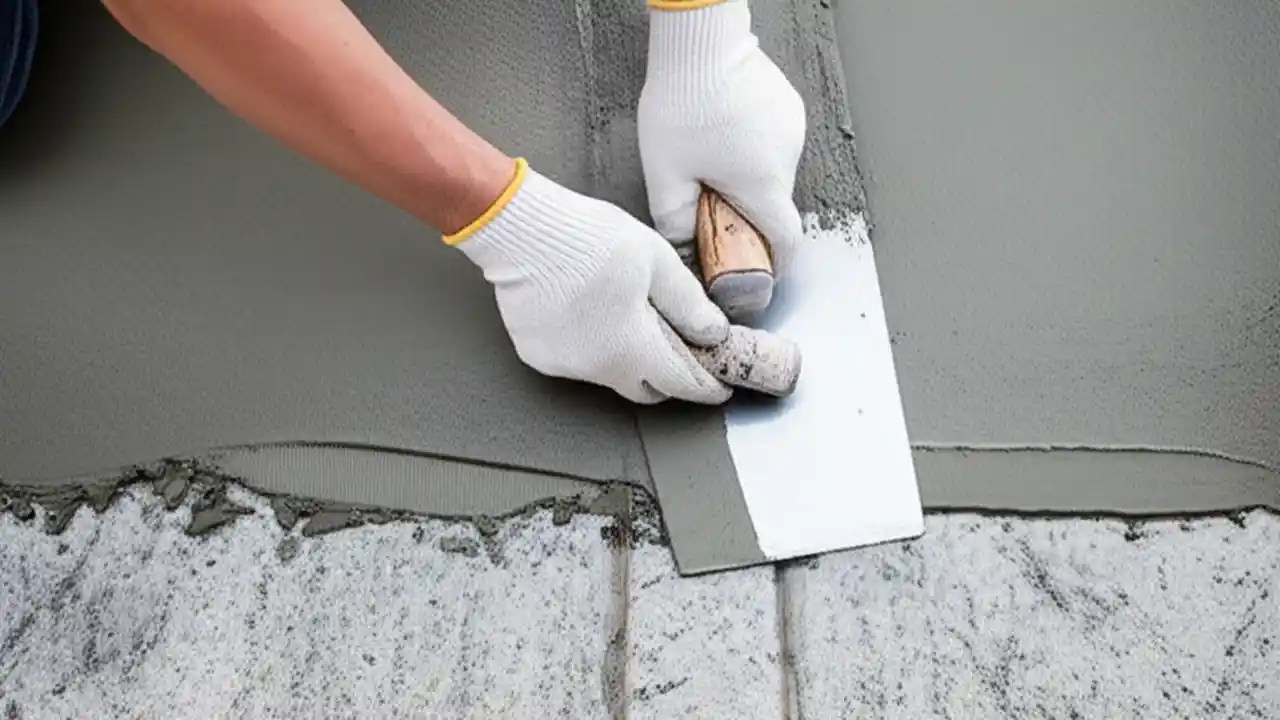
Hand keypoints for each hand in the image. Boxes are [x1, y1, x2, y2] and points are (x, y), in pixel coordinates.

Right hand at [451, 160, 732, 404]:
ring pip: (608, 374)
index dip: (705, 386)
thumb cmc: (585, 239)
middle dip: (666, 377)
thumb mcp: (655, 260)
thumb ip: (688, 303)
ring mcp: (562, 364)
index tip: (718, 384)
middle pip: (644, 388)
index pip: (680, 383)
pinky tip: (589, 313)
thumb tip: (713, 332)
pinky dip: (589, 347)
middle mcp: (595, 368)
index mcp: (630, 348)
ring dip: (624, 357)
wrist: (521, 229)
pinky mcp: (537, 354)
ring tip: (627, 317)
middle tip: (679, 353)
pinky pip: (575, 361)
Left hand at [638, 0, 805, 274]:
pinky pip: (771, 141)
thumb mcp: (666, 174)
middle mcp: (787, 159)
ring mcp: (792, 129)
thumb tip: (684, 251)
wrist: (701, 41)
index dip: (772, 263)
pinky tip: (722, 131)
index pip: (785, 241)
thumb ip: (675, 222)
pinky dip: (751, 147)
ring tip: (709, 158)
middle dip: (744, 212)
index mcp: (763, 185)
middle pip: (773, 205)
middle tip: (708, 201)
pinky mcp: (788, 106)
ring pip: (771, 171)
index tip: (756, 270)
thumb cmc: (683, 103)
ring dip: (746, 176)